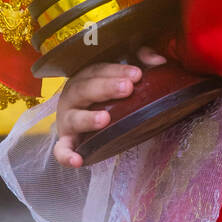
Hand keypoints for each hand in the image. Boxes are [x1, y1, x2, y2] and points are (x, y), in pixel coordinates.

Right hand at [53, 45, 167, 166]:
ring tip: (105, 119)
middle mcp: (73, 97)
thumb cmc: (104, 97)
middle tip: (127, 88)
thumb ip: (139, 65)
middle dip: (106, 88)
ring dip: (88, 118)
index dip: (117, 70)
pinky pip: (61, 150)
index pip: (99, 70)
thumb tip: (159, 60)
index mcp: (85, 78)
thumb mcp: (120, 77)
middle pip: (85, 89)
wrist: (82, 123)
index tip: (137, 74)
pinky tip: (78, 160)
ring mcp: (67, 120)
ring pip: (74, 118)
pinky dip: (66, 155)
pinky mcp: (66, 141)